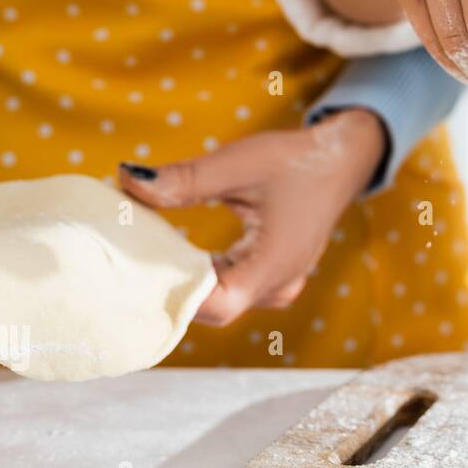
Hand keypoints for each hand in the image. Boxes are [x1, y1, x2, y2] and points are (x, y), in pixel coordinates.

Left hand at [117, 109, 386, 325]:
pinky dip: (202, 277)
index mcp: (276, 265)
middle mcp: (279, 284)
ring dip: (186, 284)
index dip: (173, 295)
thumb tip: (126, 181)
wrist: (343, 158)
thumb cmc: (297, 160)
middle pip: (214, 309)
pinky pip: (233, 289)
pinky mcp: (274, 274)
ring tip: (143, 261)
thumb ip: (184, 180)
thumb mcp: (239, 164)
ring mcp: (280, 284)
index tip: (130, 272)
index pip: (217, 304)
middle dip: (170, 289)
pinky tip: (175, 257)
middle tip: (125, 265)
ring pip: (222, 302)